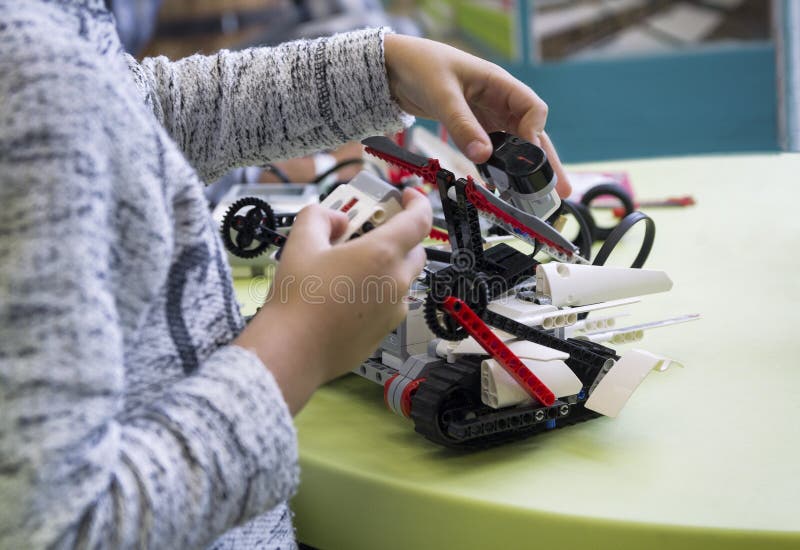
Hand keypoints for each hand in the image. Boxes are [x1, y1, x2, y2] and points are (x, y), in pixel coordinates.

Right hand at [234, 188, 431, 413]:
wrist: (291, 351)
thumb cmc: (297, 301)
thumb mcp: (300, 241)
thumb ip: (320, 216)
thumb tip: (335, 220)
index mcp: (382, 254)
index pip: (420, 219)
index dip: (418, 201)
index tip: (408, 195)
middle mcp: (396, 282)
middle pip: (415, 250)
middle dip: (398, 236)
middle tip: (368, 232)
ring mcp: (393, 310)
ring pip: (402, 279)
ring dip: (386, 266)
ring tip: (350, 265)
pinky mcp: (383, 331)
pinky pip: (390, 304)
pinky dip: (377, 293)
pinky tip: (345, 295)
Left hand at [384, 34, 570, 197]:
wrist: (392, 66)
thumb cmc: (420, 66)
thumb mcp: (442, 95)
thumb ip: (462, 125)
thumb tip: (485, 156)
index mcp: (497, 83)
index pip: (532, 108)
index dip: (534, 134)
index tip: (527, 159)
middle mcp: (497, 100)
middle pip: (530, 132)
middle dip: (545, 162)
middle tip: (559, 189)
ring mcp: (485, 115)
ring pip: (512, 145)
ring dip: (523, 171)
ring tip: (536, 198)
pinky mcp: (470, 127)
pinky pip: (490, 150)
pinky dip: (497, 169)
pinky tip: (502, 189)